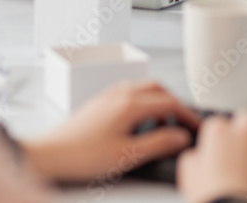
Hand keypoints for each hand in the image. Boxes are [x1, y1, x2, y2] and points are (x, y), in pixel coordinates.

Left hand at [21, 80, 199, 182]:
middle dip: (175, 103)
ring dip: (159, 102)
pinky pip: (129, 94)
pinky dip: (143, 103)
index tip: (196, 126)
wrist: (50, 155)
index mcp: (129, 104)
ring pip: (143, 89)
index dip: (187, 114)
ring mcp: (108, 96)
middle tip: (184, 122)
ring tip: (164, 124)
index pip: (169, 102)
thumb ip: (158, 144)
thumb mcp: (127, 155)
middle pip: (158, 89)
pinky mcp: (99, 103)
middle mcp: (119, 94)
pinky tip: (139, 122)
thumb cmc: (82, 156)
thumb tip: (180, 137)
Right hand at [177, 111, 246, 202]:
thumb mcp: (189, 175)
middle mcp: (244, 131)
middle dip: (241, 131)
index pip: (217, 123)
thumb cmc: (213, 196)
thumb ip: (193, 157)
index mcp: (218, 132)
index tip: (218, 150)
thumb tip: (198, 155)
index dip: (217, 139)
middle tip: (239, 149)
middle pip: (244, 118)